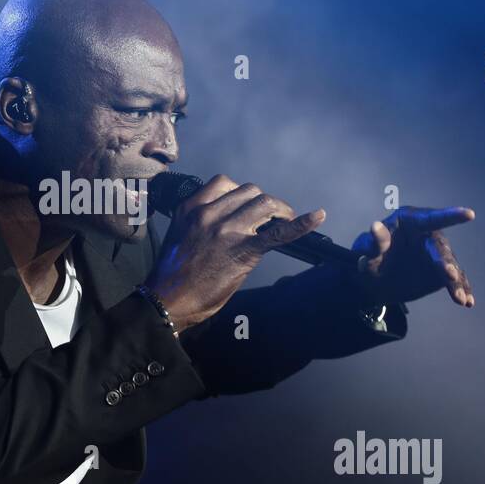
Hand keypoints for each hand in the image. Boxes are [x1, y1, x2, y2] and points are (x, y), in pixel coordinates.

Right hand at [145, 174, 325, 332]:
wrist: (167, 300)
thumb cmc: (173, 274)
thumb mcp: (181, 234)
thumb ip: (202, 220)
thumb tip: (231, 218)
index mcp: (191, 208)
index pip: (223, 182)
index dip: (241, 193)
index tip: (247, 205)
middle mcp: (209, 213)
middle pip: (249, 190)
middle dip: (263, 201)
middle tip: (271, 216)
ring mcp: (227, 230)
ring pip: (264, 202)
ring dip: (279, 209)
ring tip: (284, 219)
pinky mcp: (243, 250)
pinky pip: (278, 233)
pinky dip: (301, 224)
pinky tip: (317, 217)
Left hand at [351, 206, 475, 306]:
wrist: (375, 279)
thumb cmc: (370, 255)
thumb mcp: (367, 249)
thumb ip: (374, 241)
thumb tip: (375, 226)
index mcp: (411, 221)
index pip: (431, 218)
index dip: (450, 216)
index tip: (469, 215)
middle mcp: (428, 234)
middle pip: (440, 248)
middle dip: (445, 262)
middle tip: (449, 275)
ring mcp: (438, 254)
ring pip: (451, 267)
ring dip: (456, 282)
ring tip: (460, 299)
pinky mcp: (443, 273)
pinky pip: (455, 281)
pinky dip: (462, 290)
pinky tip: (468, 302)